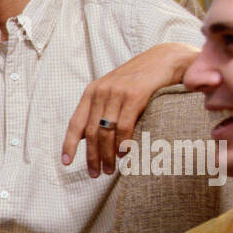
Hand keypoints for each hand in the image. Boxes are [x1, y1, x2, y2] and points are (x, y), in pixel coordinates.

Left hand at [61, 42, 198, 177]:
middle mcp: (101, 91)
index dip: (69, 144)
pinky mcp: (135, 95)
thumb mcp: (114, 91)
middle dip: (92, 157)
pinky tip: (124, 154)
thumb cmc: (140, 80)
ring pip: (106, 132)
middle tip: (95, 174)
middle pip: (90, 132)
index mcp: (92, 92)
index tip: (66, 162)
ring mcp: (117, 92)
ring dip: (107, 155)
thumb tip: (87, 138)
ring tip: (109, 170)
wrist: (166, 58)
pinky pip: (124, 126)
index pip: (75, 122)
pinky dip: (123, 143)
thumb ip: (101, 109)